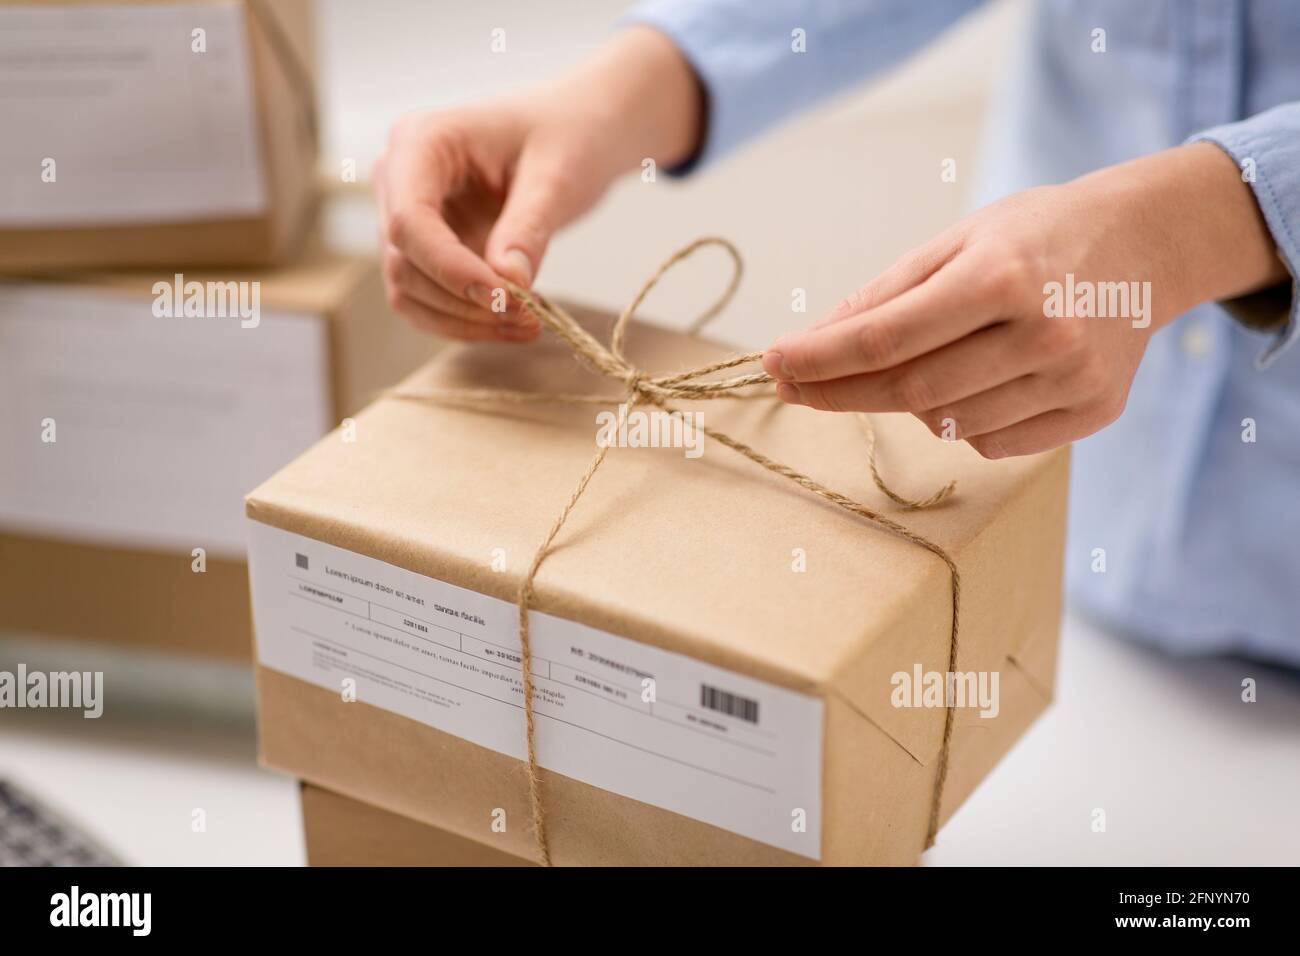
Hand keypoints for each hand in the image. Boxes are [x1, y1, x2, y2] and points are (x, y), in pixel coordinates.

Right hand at [376, 27, 702, 341]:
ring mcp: (407, 216)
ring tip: (527, 325)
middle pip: (404, 262)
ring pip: (408, 291)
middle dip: (463, 301)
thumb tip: (506, 285)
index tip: (505, 299)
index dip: (451, 269)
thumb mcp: (558, 176)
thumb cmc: (567, 136)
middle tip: (528, 319)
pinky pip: (428, 300)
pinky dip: (466, 322)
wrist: (575, 135)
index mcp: (421, 142)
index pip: (410, 220)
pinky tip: (512, 323)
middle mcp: (398, 179)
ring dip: (463, 321)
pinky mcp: (426, 250)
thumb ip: (528, 227)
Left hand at [763, 143, 1285, 457]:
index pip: (886, 337)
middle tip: (796, 384)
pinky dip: (961, 422)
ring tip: (915, 363)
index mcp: (1002, 275)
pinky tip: (974, 381)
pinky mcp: (1092, 412)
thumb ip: (885, 294)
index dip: (820, 360)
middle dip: (841, 392)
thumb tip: (814, 343)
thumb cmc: (1036, 236)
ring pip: (949, 425)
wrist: (1147, 244)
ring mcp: (1073, 380)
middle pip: (911, 392)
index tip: (774, 364)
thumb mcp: (957, 241)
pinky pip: (992, 443)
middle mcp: (1044, 332)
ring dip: (907, 404)